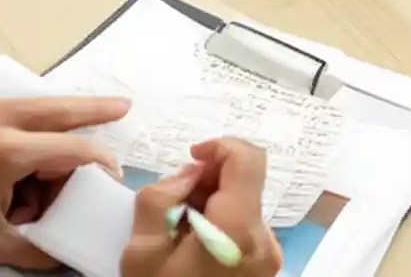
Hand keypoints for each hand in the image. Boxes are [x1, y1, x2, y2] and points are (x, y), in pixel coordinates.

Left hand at [0, 96, 129, 269]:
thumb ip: (35, 250)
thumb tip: (63, 256)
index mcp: (9, 150)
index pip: (75, 150)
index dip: (101, 166)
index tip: (113, 182)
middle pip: (60, 109)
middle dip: (95, 109)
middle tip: (124, 106)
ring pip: (35, 107)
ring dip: (60, 119)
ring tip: (86, 127)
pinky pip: (10, 115)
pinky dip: (31, 125)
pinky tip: (34, 147)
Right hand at [121, 139, 281, 276]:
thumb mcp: (142, 252)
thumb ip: (160, 198)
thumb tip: (188, 172)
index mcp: (239, 228)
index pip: (249, 158)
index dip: (218, 146)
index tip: (189, 159)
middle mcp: (264, 239)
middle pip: (242, 181)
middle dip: (205, 181)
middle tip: (171, 207)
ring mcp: (268, 256)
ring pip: (241, 203)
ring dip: (208, 204)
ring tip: (177, 233)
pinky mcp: (264, 267)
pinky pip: (242, 227)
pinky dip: (217, 224)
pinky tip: (190, 248)